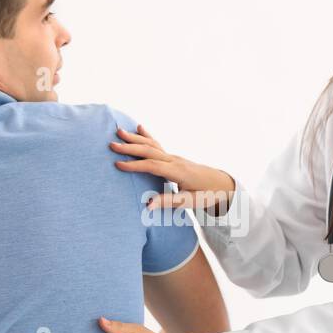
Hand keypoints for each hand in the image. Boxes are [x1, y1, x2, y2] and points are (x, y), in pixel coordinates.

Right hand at [110, 124, 236, 214]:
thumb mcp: (189, 202)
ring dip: (135, 138)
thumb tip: (148, 205)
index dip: (135, 165)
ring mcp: (174, 157)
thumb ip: (168, 201)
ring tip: (119, 131)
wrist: (220, 184)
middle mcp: (174, 160)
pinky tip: (138, 127)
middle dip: (130, 147)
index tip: (117, 164)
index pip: (153, 166)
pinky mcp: (173, 157)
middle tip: (112, 144)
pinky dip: (147, 135)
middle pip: (149, 151)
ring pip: (152, 144)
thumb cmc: (206, 194)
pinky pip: (157, 144)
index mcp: (178, 172)